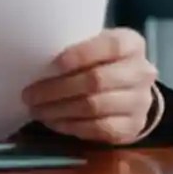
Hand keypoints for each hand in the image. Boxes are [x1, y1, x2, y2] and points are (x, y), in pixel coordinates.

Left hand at [22, 28, 157, 144]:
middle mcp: (142, 72)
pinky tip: (54, 122)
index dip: (80, 55)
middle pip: (97, 80)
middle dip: (58, 89)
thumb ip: (76, 48)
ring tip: (36, 110)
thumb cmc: (102, 62)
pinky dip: (71, 126)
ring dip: (59, 110)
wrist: (131, 91)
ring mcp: (140, 102)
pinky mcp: (133, 127)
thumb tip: (36, 60)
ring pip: (95, 107)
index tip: (52, 65)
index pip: (110, 46)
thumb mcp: (94, 45)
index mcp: (131, 44)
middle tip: (30, 94)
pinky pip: (99, 129)